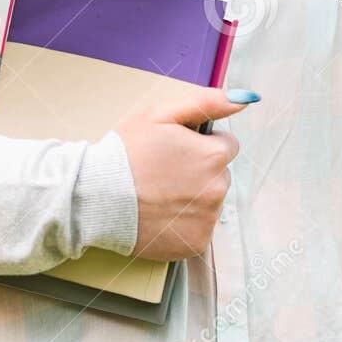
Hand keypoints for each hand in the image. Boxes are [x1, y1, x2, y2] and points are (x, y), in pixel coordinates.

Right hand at [116, 86, 251, 260]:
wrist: (95, 197)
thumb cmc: (125, 152)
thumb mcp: (161, 114)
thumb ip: (208, 102)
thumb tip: (246, 98)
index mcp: (214, 156)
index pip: (227, 146)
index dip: (201, 145)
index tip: (177, 150)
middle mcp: (217, 189)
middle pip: (220, 175)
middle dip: (200, 172)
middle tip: (164, 173)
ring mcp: (207, 219)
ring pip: (210, 202)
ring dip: (193, 198)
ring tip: (160, 194)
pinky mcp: (196, 243)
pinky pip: (200, 228)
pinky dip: (185, 224)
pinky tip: (162, 215)